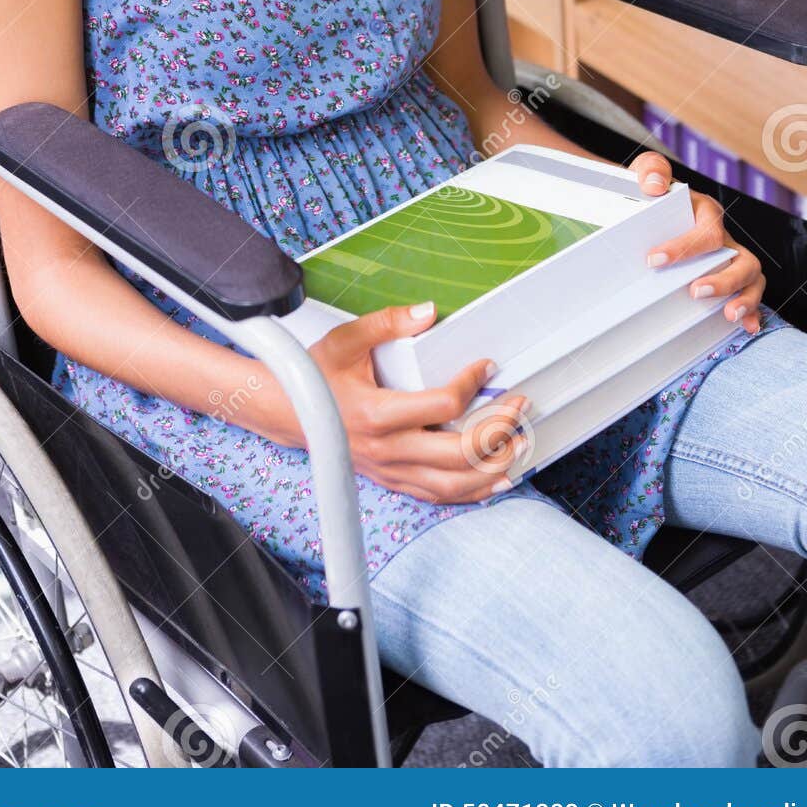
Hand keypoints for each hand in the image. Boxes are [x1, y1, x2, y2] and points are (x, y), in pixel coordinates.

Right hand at [308, 301, 529, 503]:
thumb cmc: (315, 377)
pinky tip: (496, 480)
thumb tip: (428, 312)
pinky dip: (472, 492)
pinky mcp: (392, 479)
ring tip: (519, 446)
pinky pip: (438, 495)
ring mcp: (390, 470)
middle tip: (519, 407)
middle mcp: (387, 449)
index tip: (487, 366)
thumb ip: (387, 322)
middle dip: (497, 431)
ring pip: (452, 484)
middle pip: (457, 453)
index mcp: (378, 413)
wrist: (286, 413)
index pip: (441, 406)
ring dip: (492, 468)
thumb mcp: (346, 340)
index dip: (471, 384)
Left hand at [627, 152, 765, 334]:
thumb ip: (651, 169)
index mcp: (706, 212)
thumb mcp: (648, 172)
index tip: (655, 260)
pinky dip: (752, 311)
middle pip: (741, 258)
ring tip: (728, 314)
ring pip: (752, 277)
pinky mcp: (727, 276)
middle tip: (695, 291)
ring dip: (745, 298)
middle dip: (724, 279)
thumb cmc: (651, 191)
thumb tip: (655, 184)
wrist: (649, 205)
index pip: (706, 232)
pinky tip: (747, 326)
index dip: (684, 248)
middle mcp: (724, 236)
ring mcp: (729, 258)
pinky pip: (748, 294)